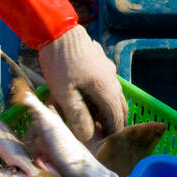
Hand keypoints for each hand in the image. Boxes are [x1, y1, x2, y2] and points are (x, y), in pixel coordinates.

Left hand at [37, 24, 126, 141]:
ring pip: (113, 96)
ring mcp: (109, 71)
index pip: (117, 120)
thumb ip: (78, 117)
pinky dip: (101, 97)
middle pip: (119, 109)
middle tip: (98, 135)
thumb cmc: (61, 64)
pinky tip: (87, 99)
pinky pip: (106, 86)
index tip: (103, 146)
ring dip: (105, 110)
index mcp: (108, 91)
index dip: (112, 135)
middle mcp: (113, 81)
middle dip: (110, 124)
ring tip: (92, 119)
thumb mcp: (64, 94)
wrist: (58, 31)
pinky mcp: (101, 64)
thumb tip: (88, 137)